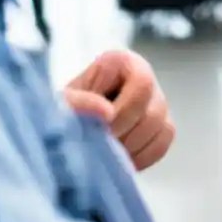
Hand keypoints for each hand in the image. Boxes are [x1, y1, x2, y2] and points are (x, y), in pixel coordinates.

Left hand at [64, 50, 174, 170]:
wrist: (59, 130)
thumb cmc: (57, 112)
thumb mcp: (59, 104)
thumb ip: (77, 102)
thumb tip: (106, 112)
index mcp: (122, 62)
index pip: (143, 85)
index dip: (125, 113)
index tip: (102, 130)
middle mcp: (145, 78)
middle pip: (155, 112)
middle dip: (127, 135)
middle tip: (101, 147)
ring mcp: (156, 103)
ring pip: (164, 130)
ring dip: (134, 149)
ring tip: (107, 154)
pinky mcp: (159, 126)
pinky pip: (162, 145)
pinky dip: (141, 157)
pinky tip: (119, 159)